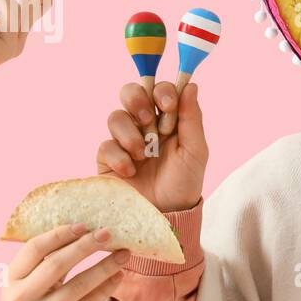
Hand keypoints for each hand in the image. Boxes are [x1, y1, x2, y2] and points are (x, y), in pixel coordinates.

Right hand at [0, 224, 127, 300]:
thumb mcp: (22, 286)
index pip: (35, 249)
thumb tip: (80, 234)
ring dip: (105, 266)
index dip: (60, 234)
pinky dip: (106, 288)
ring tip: (124, 254)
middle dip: (86, 246)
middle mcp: (23, 296)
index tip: (83, 225)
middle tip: (108, 233)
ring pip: (79, 285)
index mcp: (12, 279)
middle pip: (57, 264)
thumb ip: (42, 265)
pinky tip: (118, 276)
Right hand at [97, 81, 207, 212]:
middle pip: (130, 92)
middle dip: (136, 99)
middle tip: (147, 119)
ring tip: (143, 155)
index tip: (168, 105)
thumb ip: (192, 119)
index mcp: (168, 120)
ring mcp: (124, 141)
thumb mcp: (195, 152)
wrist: (165, 215)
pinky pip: (105, 145)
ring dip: (130, 134)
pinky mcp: (107, 159)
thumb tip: (191, 85)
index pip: (160, 90)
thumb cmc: (184, 183)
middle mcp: (145, 126)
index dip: (162, 91)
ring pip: (116, 117)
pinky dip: (119, 157)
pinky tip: (131, 172)